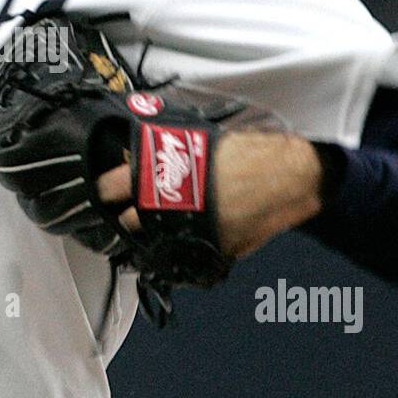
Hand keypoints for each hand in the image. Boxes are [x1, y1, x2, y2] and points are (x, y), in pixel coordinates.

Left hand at [96, 132, 324, 257]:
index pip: (114, 186)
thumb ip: (171, 155)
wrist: (292, 174)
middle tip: (137, 209)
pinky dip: (183, 249)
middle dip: (131, 215)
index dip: (106, 190)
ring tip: (160, 225)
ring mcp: (193, 232)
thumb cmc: (253, 152)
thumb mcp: (203, 142)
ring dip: (153, 234)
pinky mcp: (214, 250)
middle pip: (130, 220)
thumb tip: (148, 160)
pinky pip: (187, 255)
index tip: (105, 192)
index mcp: (167, 173)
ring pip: (155, 241)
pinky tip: (187, 239)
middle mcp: (174, 206)